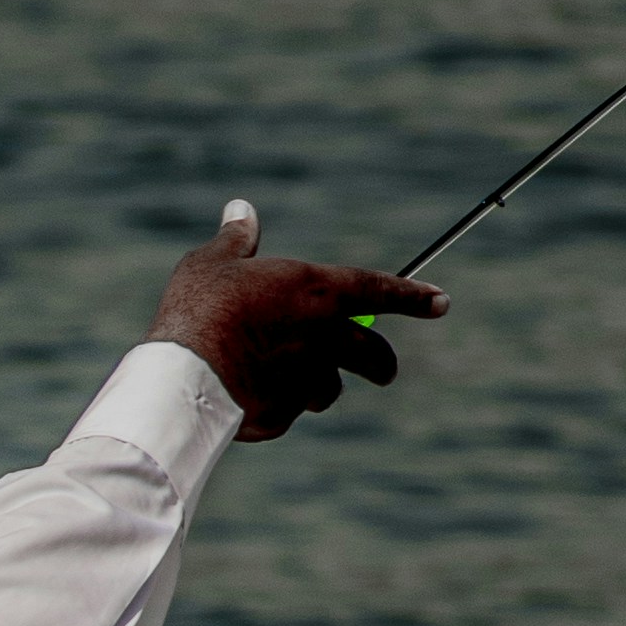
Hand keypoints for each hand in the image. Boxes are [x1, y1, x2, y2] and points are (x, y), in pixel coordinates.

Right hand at [155, 197, 443, 445]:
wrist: (183, 377)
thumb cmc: (199, 309)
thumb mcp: (212, 263)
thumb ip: (236, 239)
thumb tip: (241, 210)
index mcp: (317, 292)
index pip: (379, 290)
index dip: (413, 296)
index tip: (441, 302)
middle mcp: (324, 338)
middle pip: (371, 354)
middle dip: (382, 363)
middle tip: (384, 371)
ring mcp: (307, 381)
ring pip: (329, 388)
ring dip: (320, 386)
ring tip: (293, 381)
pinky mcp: (285, 416)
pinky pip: (290, 410)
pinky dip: (277, 404)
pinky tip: (247, 397)